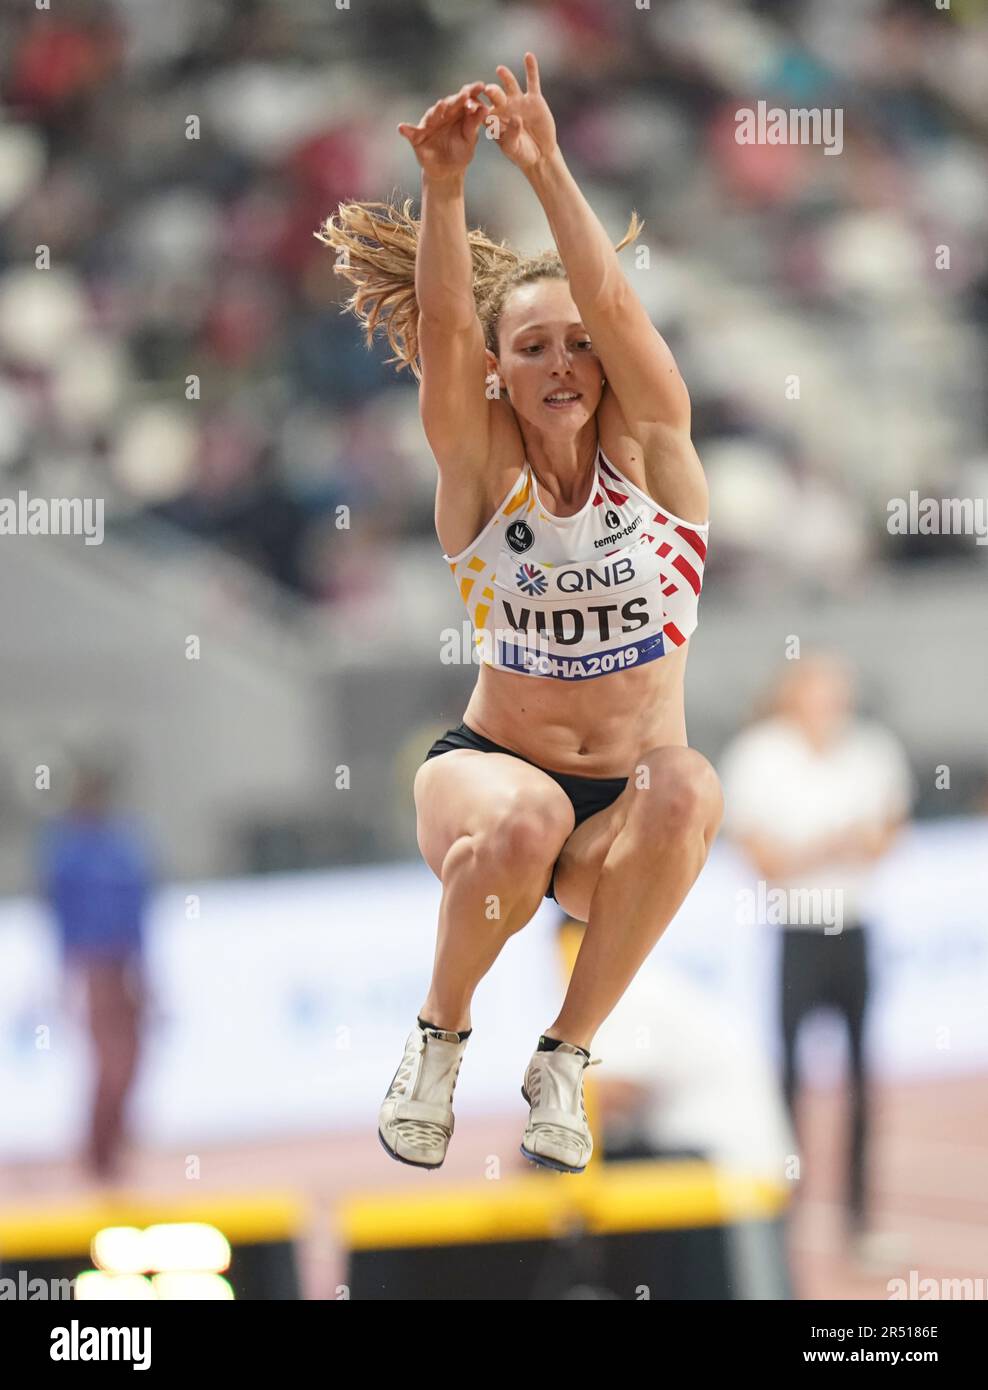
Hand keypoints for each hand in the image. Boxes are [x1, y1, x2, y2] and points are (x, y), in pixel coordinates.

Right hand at [397, 83, 486, 179]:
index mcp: (456, 113)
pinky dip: (406, 130)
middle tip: (465, 94)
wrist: (448, 171)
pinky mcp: (417, 137)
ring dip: (436, 111)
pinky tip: (401, 128)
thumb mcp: (469, 140)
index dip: (471, 92)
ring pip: (431, 116)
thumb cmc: (460, 153)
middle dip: (457, 99)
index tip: (481, 86)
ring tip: (440, 107)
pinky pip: (410, 133)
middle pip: (449, 104)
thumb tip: (485, 108)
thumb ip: (474, 125)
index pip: (464, 99)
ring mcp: (429, 125)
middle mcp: (442, 115)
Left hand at [482, 53, 557, 172]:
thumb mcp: (513, 148)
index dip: (475, 105)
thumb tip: (516, 117)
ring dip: (505, 77)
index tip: (469, 102)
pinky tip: (528, 56)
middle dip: (491, 92)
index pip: (481, 110)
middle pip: (495, 95)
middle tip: (487, 90)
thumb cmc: (521, 153)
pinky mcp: (534, 99)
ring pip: (510, 85)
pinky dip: (531, 69)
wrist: (540, 154)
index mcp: (493, 119)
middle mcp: (504, 107)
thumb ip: (511, 134)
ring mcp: (518, 101)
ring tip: (500, 70)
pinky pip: (532, 81)